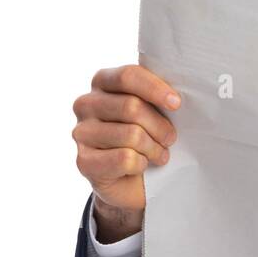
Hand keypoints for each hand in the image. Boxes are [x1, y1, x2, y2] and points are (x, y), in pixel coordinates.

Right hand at [72, 64, 180, 239]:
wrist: (131, 180)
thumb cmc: (146, 135)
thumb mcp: (152, 110)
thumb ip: (157, 96)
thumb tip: (176, 97)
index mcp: (103, 82)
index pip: (127, 76)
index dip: (155, 89)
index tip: (177, 104)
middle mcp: (85, 104)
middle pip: (131, 107)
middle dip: (160, 126)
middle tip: (171, 138)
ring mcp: (81, 132)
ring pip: (130, 135)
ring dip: (154, 148)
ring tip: (160, 154)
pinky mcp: (84, 161)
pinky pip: (124, 158)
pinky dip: (141, 164)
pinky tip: (142, 164)